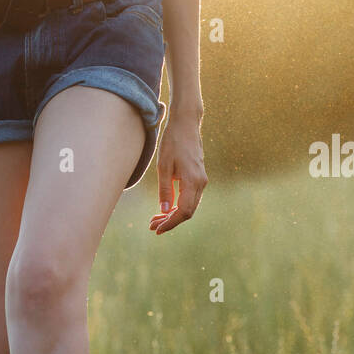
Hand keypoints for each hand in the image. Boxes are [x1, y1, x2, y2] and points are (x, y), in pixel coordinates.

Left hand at [149, 112, 207, 234]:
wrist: (186, 124)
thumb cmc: (172, 142)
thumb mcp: (163, 166)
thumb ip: (164, 189)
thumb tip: (163, 210)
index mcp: (192, 182)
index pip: (183, 212)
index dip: (170, 223)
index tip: (156, 229)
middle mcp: (200, 183)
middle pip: (187, 212)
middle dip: (170, 221)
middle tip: (152, 226)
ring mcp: (201, 180)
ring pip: (190, 206)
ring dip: (174, 214)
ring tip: (156, 218)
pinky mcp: (198, 177)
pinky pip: (190, 197)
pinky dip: (178, 205)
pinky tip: (166, 207)